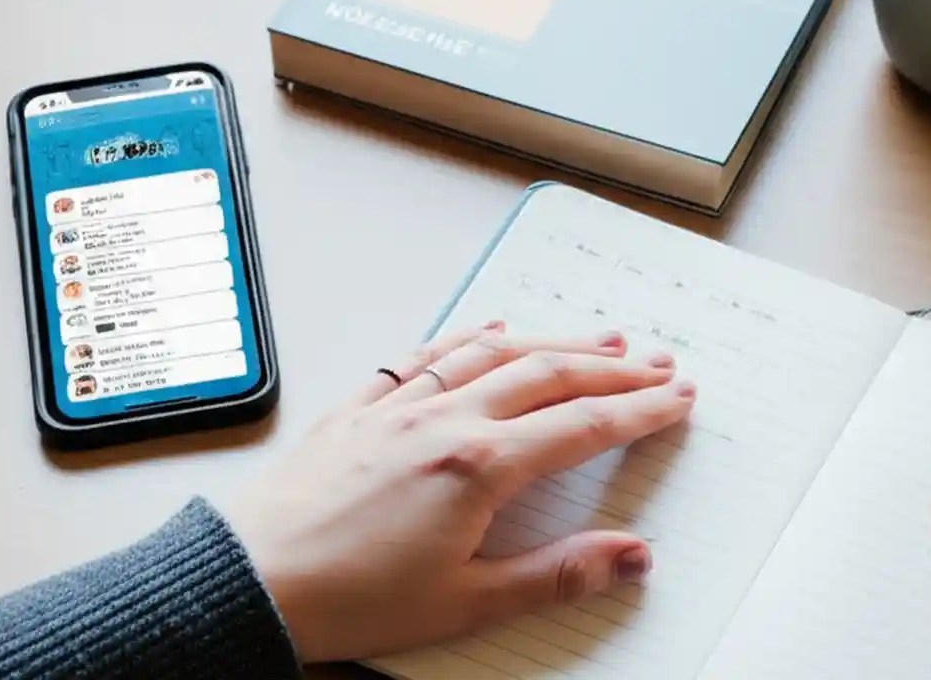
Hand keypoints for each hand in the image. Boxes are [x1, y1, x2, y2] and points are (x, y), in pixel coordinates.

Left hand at [226, 323, 695, 662]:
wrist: (250, 581)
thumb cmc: (351, 600)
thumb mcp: (467, 603)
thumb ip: (558, 575)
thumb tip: (633, 555)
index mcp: (479, 466)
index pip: (583, 427)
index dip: (641, 411)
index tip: (679, 397)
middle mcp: (444, 420)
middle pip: (548, 375)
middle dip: (613, 368)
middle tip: (659, 362)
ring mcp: (400, 406)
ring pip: (493, 354)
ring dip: (553, 341)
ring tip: (600, 337)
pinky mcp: (360, 408)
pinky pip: (424, 355)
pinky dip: (467, 336)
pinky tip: (490, 327)